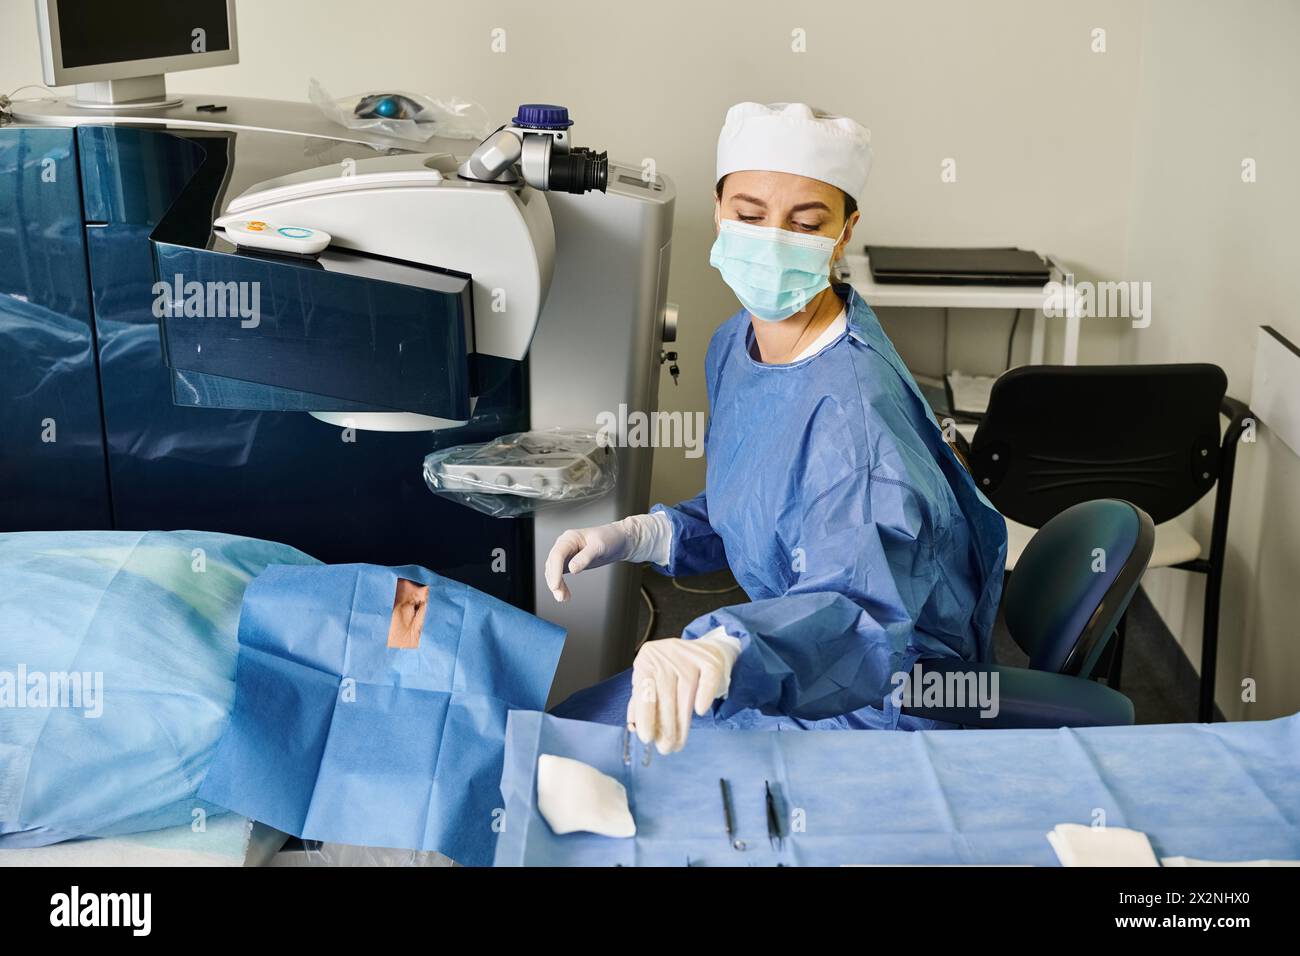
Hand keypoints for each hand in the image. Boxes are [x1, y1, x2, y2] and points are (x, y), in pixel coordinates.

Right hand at [544, 514, 670, 601]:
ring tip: (563, 598)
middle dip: (554, 581)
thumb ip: (585, 557)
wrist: (618, 542)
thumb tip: (572, 569)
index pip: (557, 555)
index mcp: (570, 538)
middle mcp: (564, 545)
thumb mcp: (600, 547)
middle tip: (560, 597)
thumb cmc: (610, 540)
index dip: (555, 571)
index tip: (555, 586)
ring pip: (553, 571)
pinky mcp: (569, 563)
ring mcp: (565, 554)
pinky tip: (565, 594)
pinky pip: (559, 575)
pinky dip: (560, 585)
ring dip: (556, 585)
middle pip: (552, 564)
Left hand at [626, 629, 740, 753]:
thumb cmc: (672, 671)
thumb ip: (640, 701)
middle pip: (665, 694)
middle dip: (665, 726)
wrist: (703, 652)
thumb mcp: (651, 681)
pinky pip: (708, 679)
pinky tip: (700, 711)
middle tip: (665, 747)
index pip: (644, 690)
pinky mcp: (710, 660)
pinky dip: (704, 695)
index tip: (646, 737)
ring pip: (686, 692)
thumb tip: (633, 725)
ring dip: (682, 722)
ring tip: (678, 743)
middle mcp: (666, 655)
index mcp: (647, 660)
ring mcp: (689, 656)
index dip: (645, 716)